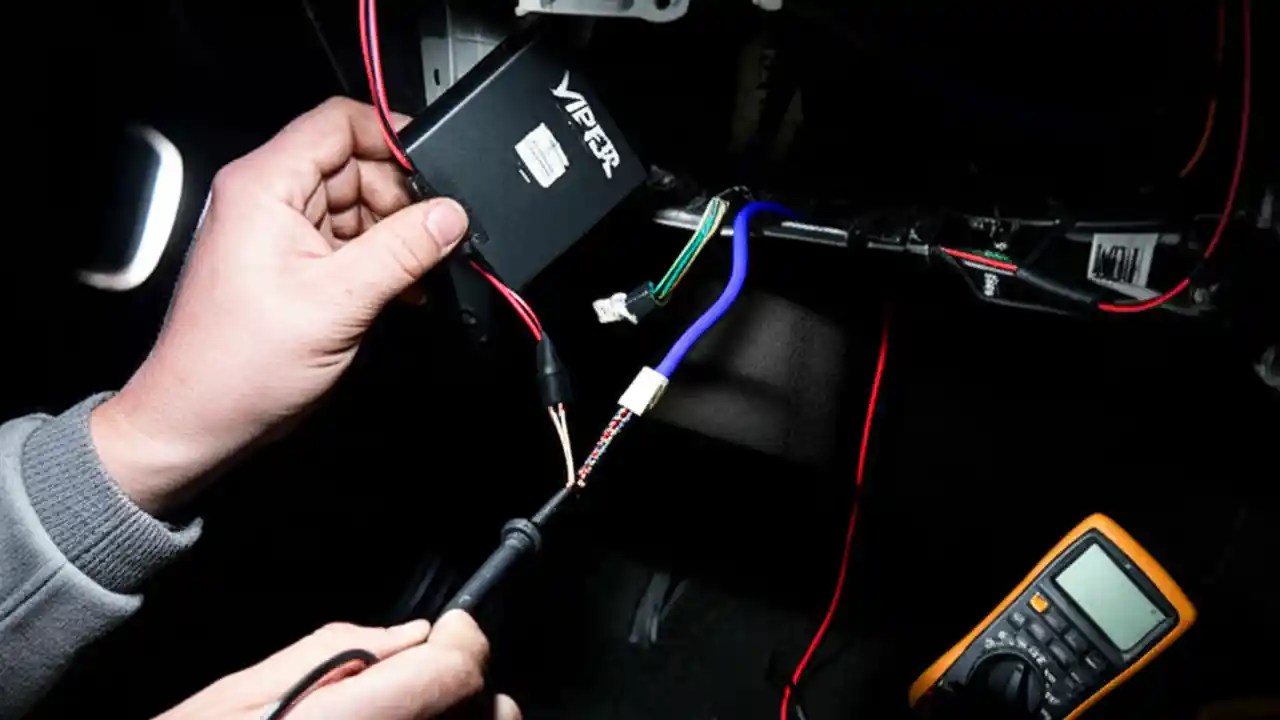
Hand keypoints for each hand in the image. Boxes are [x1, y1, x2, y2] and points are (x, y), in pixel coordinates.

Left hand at [90, 98, 468, 513]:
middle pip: (355, 165)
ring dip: (394, 236)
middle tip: (433, 237)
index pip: (339, 122)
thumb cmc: (238, 365)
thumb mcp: (339, 300)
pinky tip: (403, 288)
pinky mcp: (294, 264)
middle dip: (400, 200)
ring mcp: (281, 232)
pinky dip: (380, 259)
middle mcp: (269, 199)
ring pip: (357, 205)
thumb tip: (450, 216)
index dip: (393, 137)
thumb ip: (401, 251)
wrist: (202, 419)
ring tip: (418, 273)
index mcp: (265, 186)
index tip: (437, 171)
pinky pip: (349, 241)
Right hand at [157, 611, 519, 719]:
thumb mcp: (235, 698)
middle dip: (462, 683)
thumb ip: (330, 653)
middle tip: (426, 671)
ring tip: (411, 708)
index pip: (453, 671)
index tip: (452, 628)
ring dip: (461, 715)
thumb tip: (409, 636)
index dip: (461, 639)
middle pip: (484, 711)